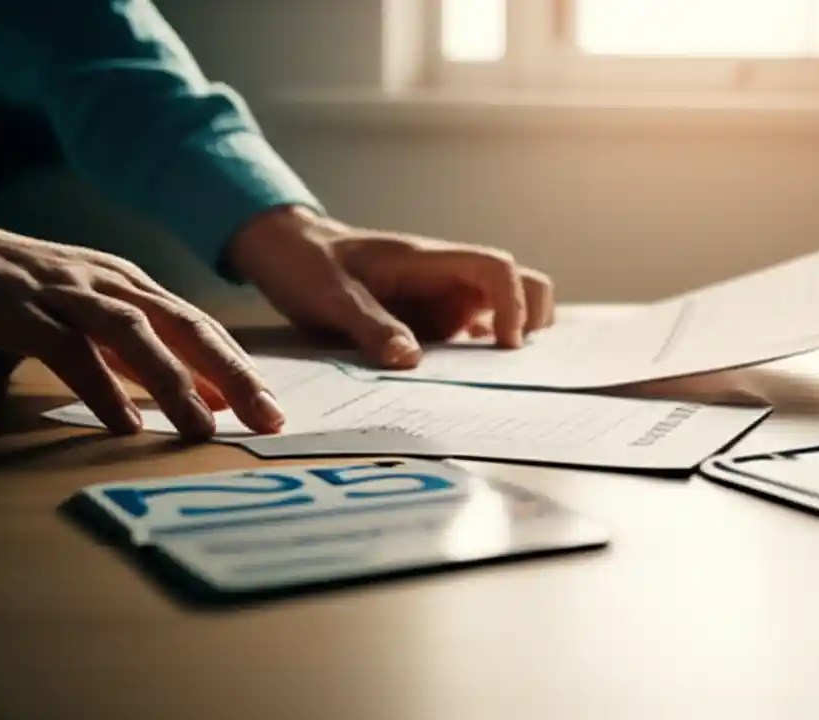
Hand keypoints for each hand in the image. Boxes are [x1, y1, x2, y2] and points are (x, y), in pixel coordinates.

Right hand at [0, 226, 283, 438]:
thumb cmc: (22, 291)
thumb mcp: (90, 319)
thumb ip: (140, 359)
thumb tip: (205, 398)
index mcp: (131, 285)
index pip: (202, 327)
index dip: (240, 367)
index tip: (274, 409)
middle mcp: (109, 282)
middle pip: (187, 325)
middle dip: (233, 373)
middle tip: (267, 418)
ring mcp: (64, 291)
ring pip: (133, 332)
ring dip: (173, 381)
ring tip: (202, 428)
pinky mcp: (17, 309)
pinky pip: (67, 348)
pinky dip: (99, 386)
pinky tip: (124, 423)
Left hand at [226, 207, 555, 367]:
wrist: (286, 253)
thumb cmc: (308, 263)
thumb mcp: (330, 295)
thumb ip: (370, 325)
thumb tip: (409, 361)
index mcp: (430, 260)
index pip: (497, 268)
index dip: (513, 303)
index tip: (505, 343)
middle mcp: (448, 279)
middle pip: (520, 285)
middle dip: (531, 318)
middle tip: (514, 365)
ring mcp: (444, 302)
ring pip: (502, 315)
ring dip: (507, 343)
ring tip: (495, 384)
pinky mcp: (433, 325)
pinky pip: (469, 341)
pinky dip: (479, 363)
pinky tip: (466, 393)